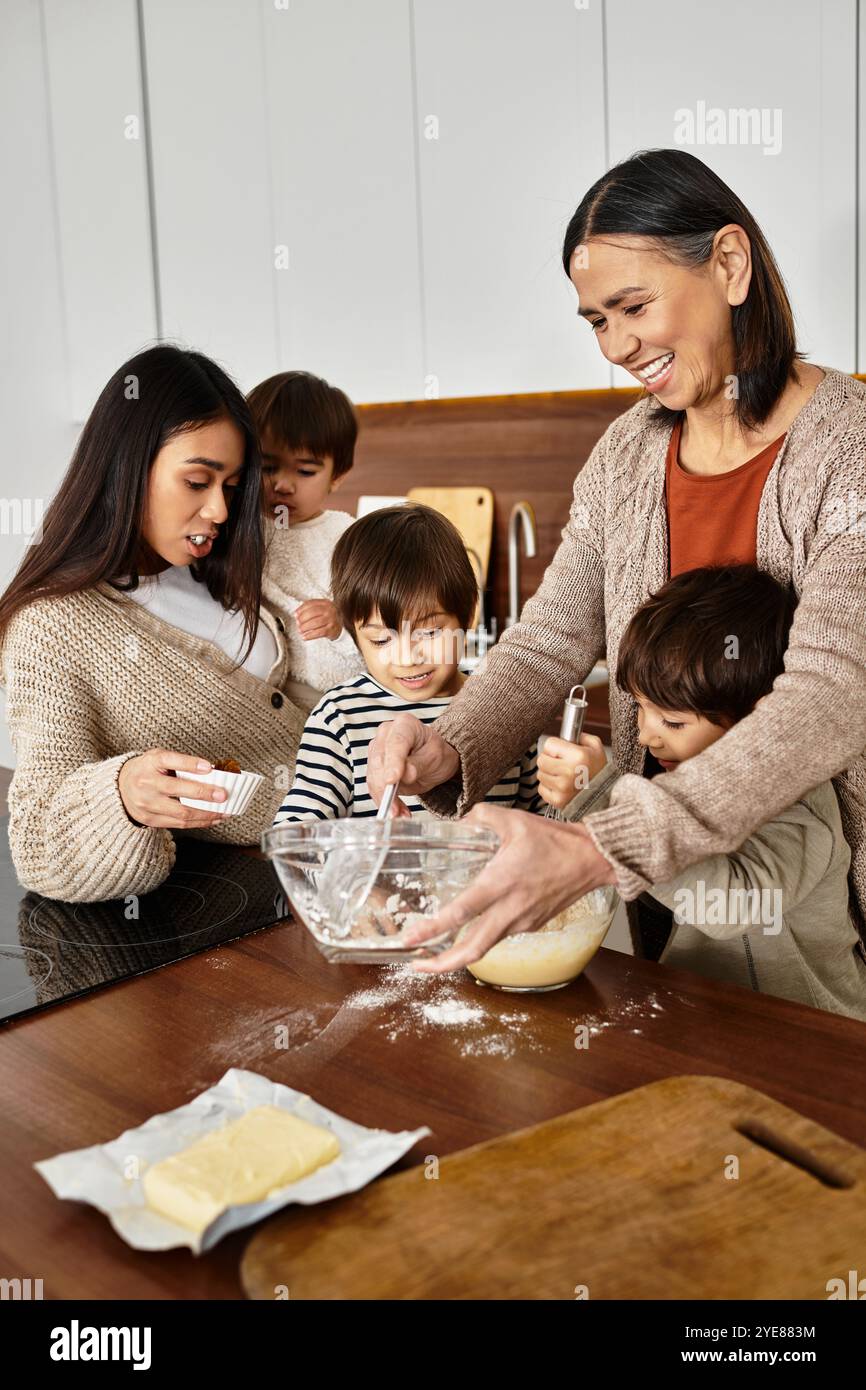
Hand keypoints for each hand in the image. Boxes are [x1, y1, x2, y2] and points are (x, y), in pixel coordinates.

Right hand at [118, 750, 227, 828]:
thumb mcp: (159, 757)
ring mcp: (147, 804)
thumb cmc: (148, 769)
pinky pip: (179, 824)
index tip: (209, 768)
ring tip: (224, 811)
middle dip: (204, 794)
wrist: (120, 787)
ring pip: (181, 813)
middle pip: (178, 790)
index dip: (191, 764)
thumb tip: (212, 772)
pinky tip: (212, 819)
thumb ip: (180, 762)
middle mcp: (146, 783)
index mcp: (151, 762)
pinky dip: (199, 822)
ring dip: (206, 813)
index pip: (171, 760)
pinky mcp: (150, 819)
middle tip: (223, 795)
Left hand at [295, 599, 341, 640]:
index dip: (301, 609)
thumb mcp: (321, 608)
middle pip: (312, 613)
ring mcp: (332, 620)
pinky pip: (319, 633)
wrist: (340, 624)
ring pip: (315, 623)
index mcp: (325, 603)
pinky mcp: (332, 630)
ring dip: (305, 627)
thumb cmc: (327, 616)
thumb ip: (309, 608)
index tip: (295, 615)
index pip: (310, 604)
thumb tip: (296, 614)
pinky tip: (305, 637)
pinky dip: (310, 635)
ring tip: (300, 630)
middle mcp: (330, 610)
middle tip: (298, 623)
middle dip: (302, 619)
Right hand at [367, 712, 460, 817]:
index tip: (391, 780)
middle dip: (386, 788)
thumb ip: (420, 765)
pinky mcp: (374, 766)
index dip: (392, 762)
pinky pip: (374, 786)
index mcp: (405, 724)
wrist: (433, 760)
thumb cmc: (436, 753)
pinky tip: (397, 810)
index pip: (396, 743)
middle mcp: (386, 733)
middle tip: (397, 809)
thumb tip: (406, 774)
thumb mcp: (436, 758)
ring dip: (384, 798)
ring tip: (400, 813)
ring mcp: (377, 749)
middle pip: (379, 761)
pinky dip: (384, 801)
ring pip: (373, 776)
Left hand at [400, 803, 617, 972]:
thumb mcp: (514, 820)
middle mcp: (510, 909)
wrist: (593, 860)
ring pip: (485, 946)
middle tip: (415, 965)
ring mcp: (522, 922)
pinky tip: (469, 930)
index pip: (461, 912)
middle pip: (472, 950)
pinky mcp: (530, 925)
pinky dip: (480, 938)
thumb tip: (460, 819)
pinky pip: (500, 935)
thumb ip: (481, 816)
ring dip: (458, 954)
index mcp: (501, 883)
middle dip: (441, 964)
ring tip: (434, 952)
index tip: (410, 938)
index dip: (433, 929)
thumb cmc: (556, 841)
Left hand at [537, 733, 606, 810]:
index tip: (563, 752)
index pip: (548, 744)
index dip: (555, 747)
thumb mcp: (595, 746)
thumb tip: (567, 732)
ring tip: (563, 776)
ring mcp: (562, 788)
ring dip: (549, 774)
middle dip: (550, 760)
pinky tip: (562, 786)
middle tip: (561, 764)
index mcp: (578, 756)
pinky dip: (549, 787)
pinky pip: (542, 789)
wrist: (605, 795)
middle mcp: (569, 772)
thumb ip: (580, 735)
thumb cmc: (599, 770)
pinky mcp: (558, 801)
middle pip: (541, 760)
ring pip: (540, 775)